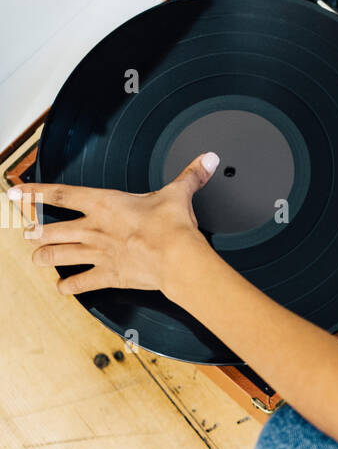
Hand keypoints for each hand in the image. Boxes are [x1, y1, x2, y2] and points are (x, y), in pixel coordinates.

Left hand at [13, 152, 218, 295]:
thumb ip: (190, 176)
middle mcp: (95, 228)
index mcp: (104, 203)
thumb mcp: (178, 193)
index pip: (61, 194)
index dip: (35, 193)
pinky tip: (63, 289)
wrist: (177, 257)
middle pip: (53, 229)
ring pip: (60, 255)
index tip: (17, 193)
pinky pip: (83, 282)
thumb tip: (207, 160)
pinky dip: (71, 287)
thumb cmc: (172, 226)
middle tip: (26, 232)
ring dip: (45, 256)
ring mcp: (99, 253)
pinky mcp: (109, 275)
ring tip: (36, 258)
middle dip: (36, 231)